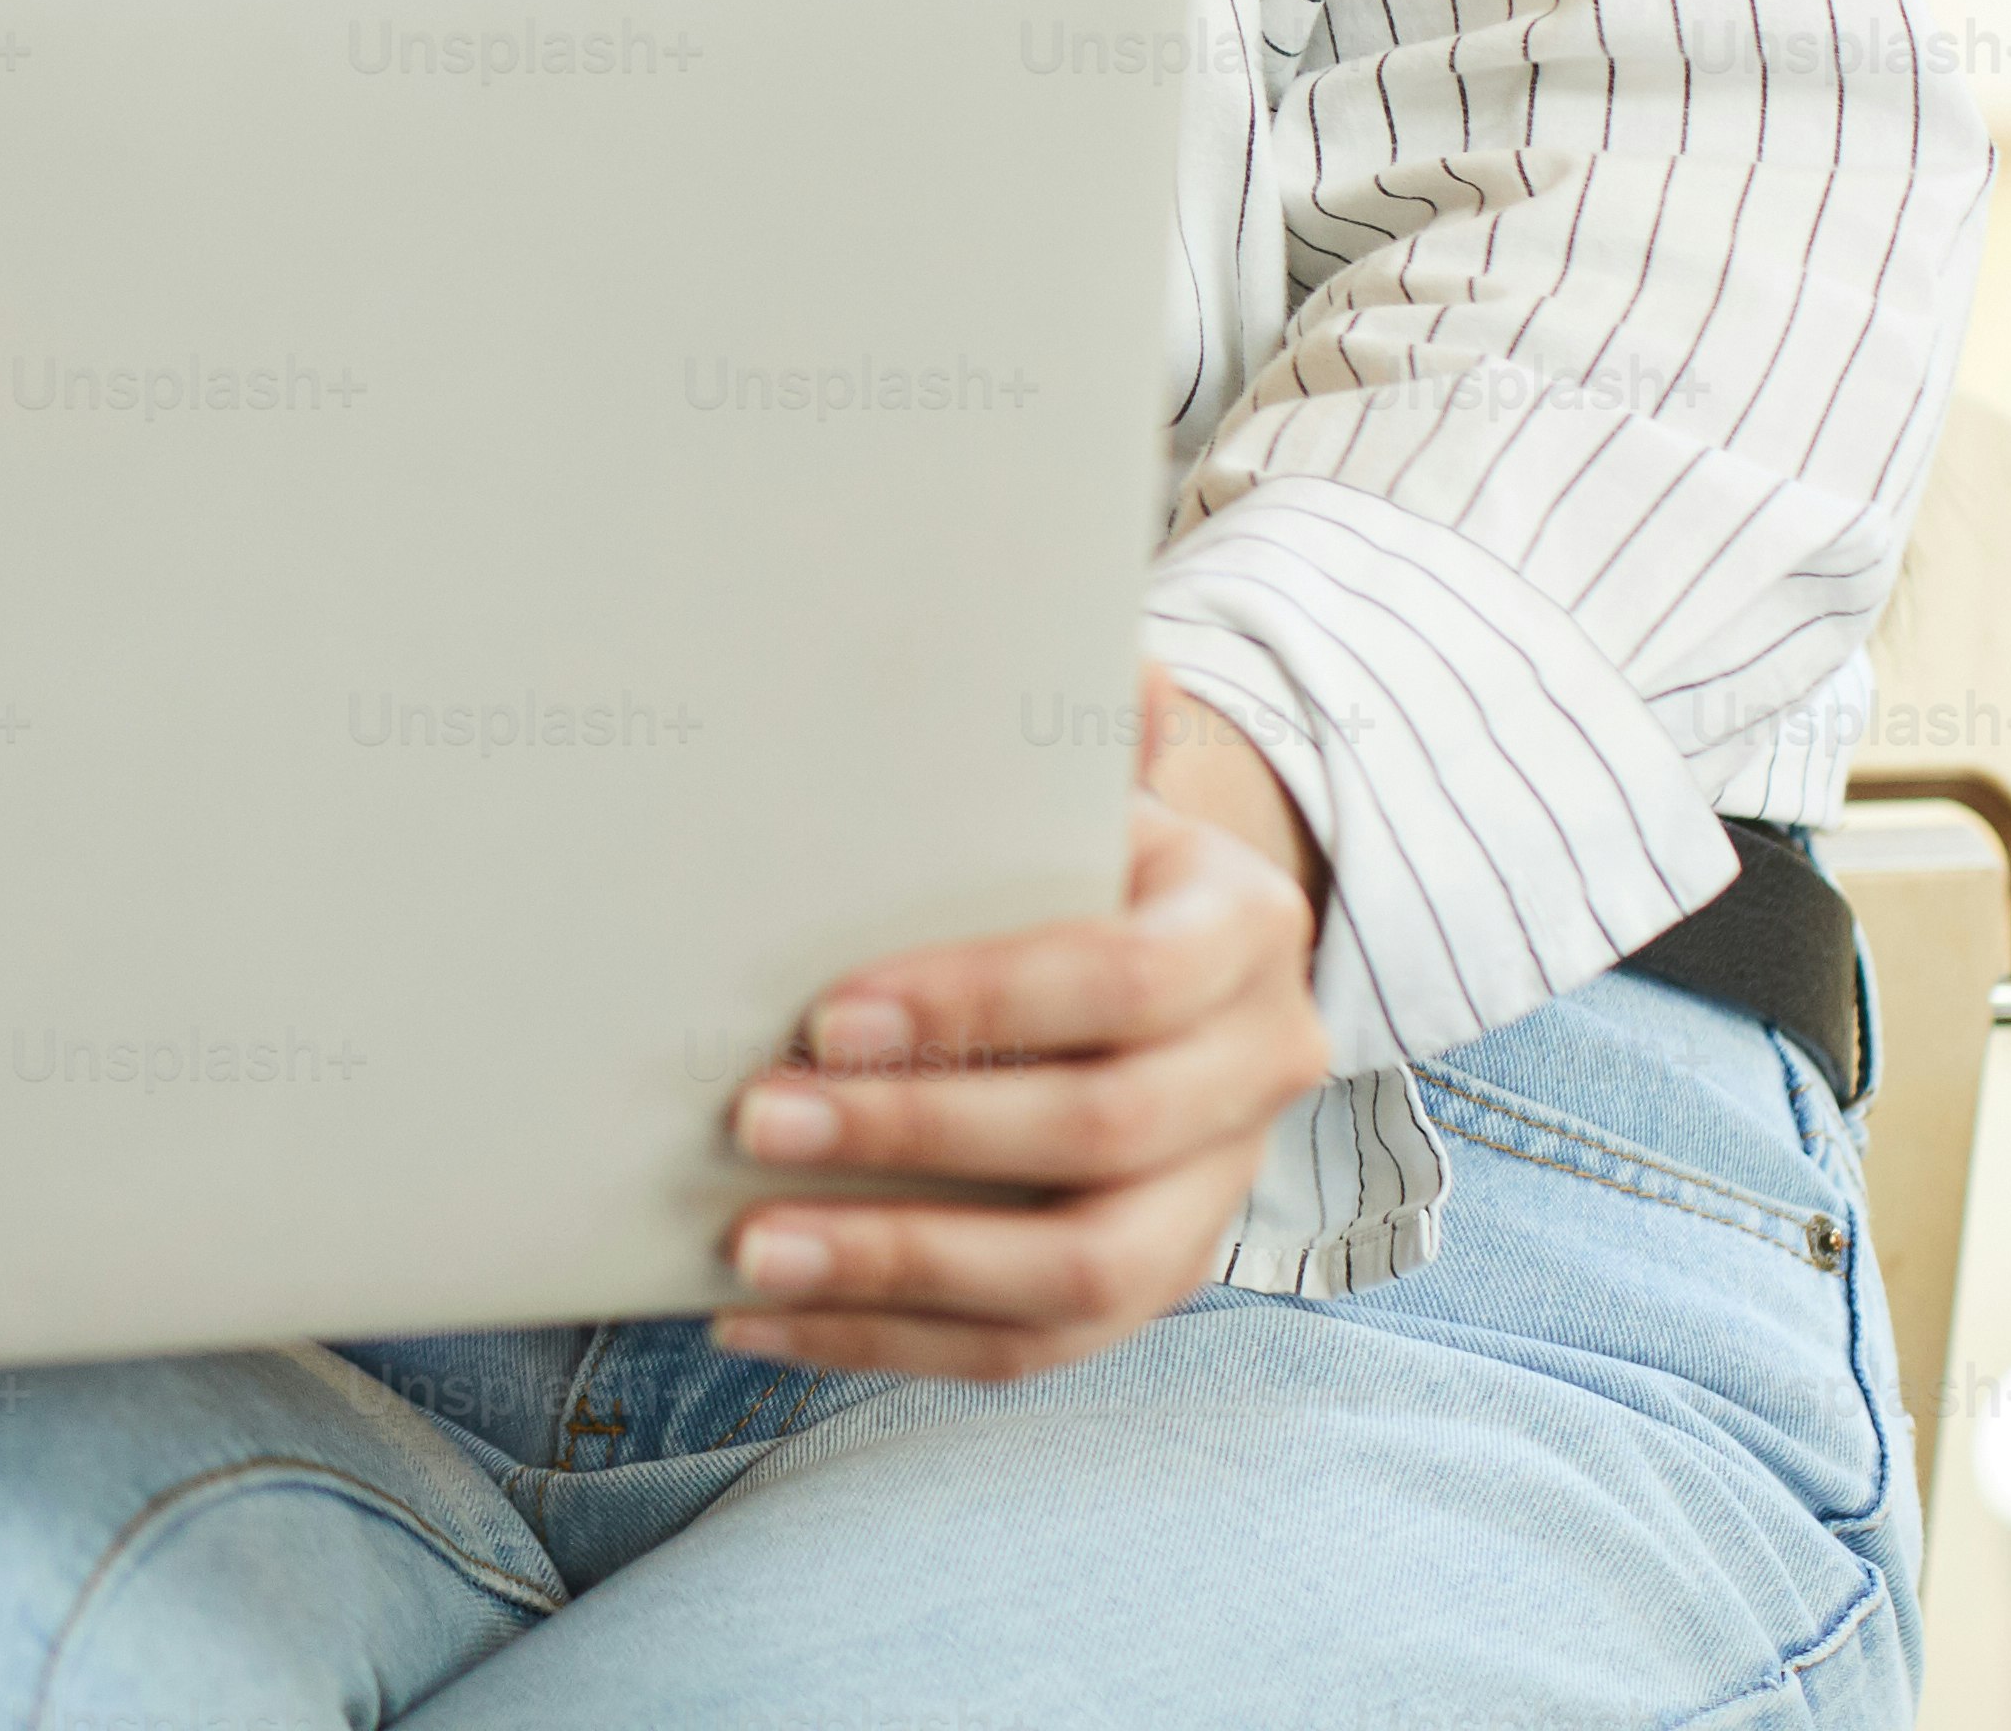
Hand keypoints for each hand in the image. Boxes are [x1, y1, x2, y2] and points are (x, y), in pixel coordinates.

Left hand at [704, 668, 1334, 1383]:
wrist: (1159, 939)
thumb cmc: (1067, 845)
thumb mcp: (1074, 773)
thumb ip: (1074, 723)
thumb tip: (1116, 662)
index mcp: (1240, 931)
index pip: (1123, 981)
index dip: (980, 1005)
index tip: (828, 1015)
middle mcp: (1260, 1071)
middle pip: (1105, 1133)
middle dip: (918, 1136)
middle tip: (755, 1121)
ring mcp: (1215, 1195)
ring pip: (1084, 1277)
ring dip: (903, 1271)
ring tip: (750, 1251)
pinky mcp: (1152, 1282)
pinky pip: (1032, 1349)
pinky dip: (891, 1343)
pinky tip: (760, 1321)